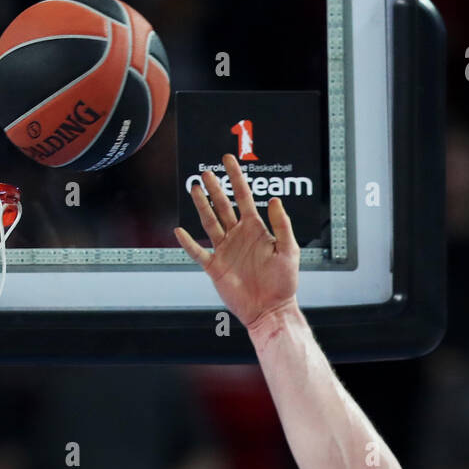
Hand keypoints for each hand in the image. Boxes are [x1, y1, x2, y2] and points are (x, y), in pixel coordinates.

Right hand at [174, 153, 300, 330]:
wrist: (270, 309)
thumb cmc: (284, 282)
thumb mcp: (289, 250)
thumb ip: (282, 225)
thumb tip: (274, 201)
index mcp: (255, 229)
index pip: (243, 197)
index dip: (236, 177)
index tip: (228, 160)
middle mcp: (238, 236)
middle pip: (223, 206)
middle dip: (215, 188)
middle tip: (206, 172)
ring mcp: (225, 250)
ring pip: (209, 223)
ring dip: (202, 206)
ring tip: (195, 188)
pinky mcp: (215, 267)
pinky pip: (198, 253)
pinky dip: (188, 243)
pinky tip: (180, 231)